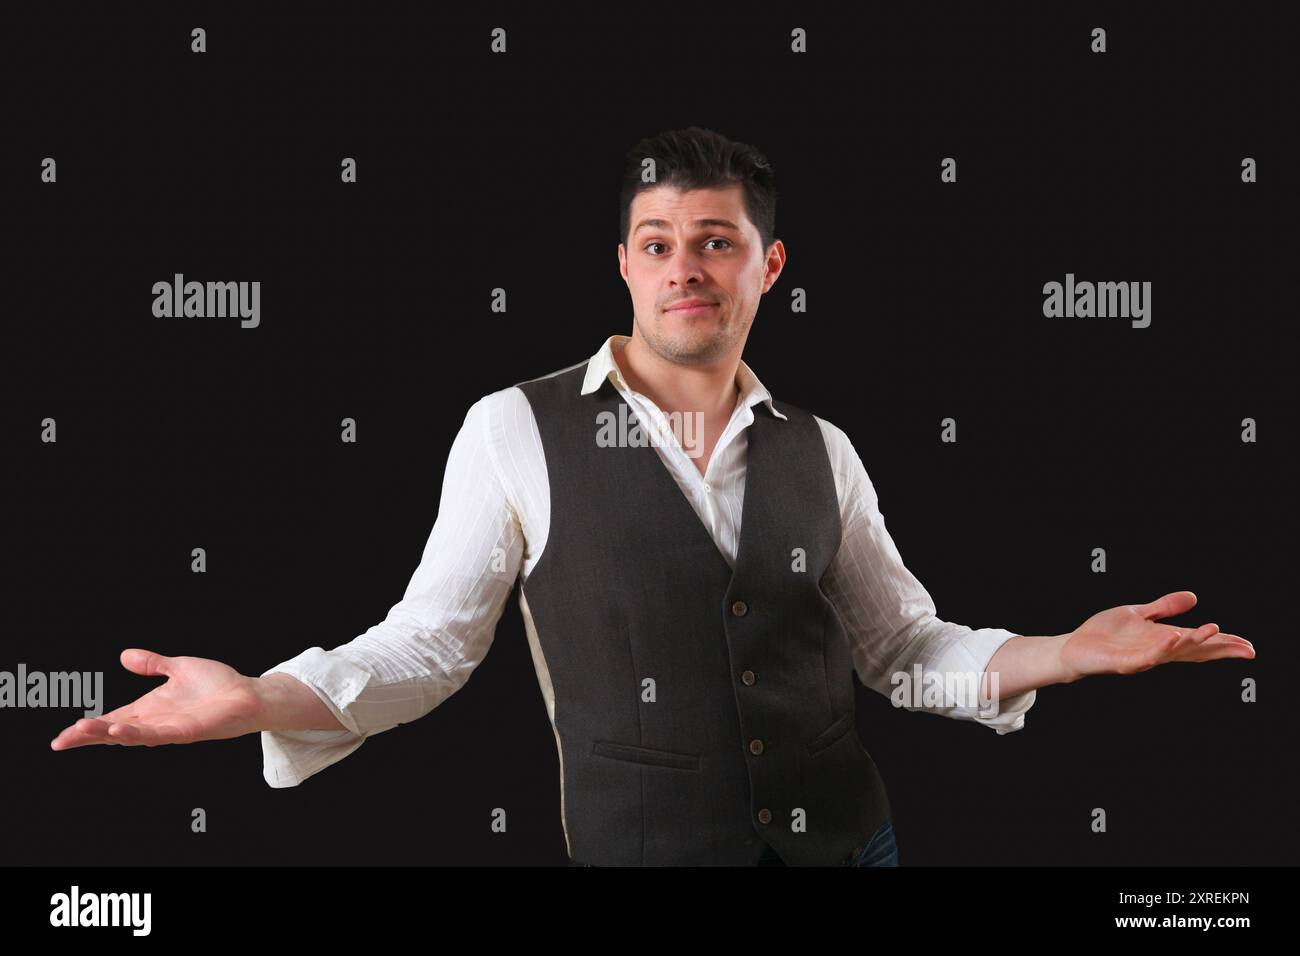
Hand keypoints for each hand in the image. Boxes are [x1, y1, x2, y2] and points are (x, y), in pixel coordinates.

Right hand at [49, 649, 263, 749]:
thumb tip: (124, 655)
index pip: (112, 720)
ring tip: (83, 732)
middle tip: (62, 740)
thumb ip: (152, 664)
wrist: (249, 694)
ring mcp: (170, 729)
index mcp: (149, 709)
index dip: (88, 727)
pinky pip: (158, 734)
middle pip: (115, 731)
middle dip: (89, 736)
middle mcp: (156, 722)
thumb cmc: (217, 683)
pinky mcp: (187, 731)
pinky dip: (137, 734)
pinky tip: (119, 731)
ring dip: (107, 733)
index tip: (63, 735)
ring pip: (132, 735)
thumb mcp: (178, 668)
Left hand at [1059, 590, 1254, 681]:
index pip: (1198, 641)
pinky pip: (1146, 656)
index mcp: (1163, 639)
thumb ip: (1164, 607)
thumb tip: (1194, 597)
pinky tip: (1174, 637)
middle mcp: (1157, 650)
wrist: (1075, 648)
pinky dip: (1161, 648)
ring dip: (1195, 642)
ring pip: (1174, 652)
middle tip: (1247, 650)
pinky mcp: (1125, 662)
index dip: (1223, 643)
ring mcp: (1143, 657)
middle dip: (1220, 649)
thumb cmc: (1105, 633)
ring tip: (1215, 631)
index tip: (1248, 646)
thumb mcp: (1139, 613)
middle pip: (1195, 650)